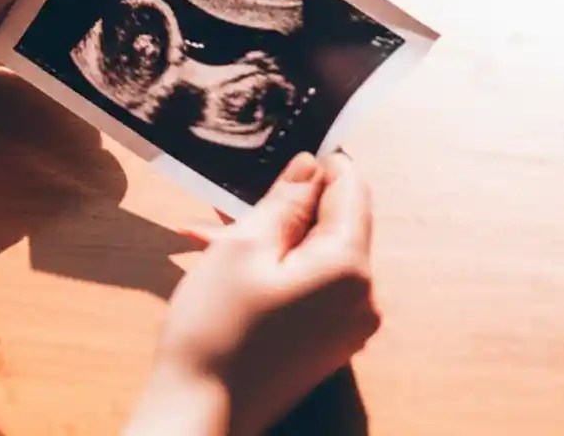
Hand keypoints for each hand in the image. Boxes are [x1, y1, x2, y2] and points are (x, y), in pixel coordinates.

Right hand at [125, 152, 380, 435]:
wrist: (200, 413)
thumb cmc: (216, 330)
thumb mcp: (244, 247)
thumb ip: (285, 201)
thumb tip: (311, 167)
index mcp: (350, 267)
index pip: (352, 189)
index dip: (319, 165)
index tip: (281, 154)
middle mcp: (364, 297)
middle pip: (337, 223)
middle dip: (288, 205)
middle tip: (234, 197)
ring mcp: (348, 324)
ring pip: (318, 255)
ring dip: (273, 236)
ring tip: (213, 232)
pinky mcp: (328, 343)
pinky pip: (311, 286)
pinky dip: (276, 268)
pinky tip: (226, 263)